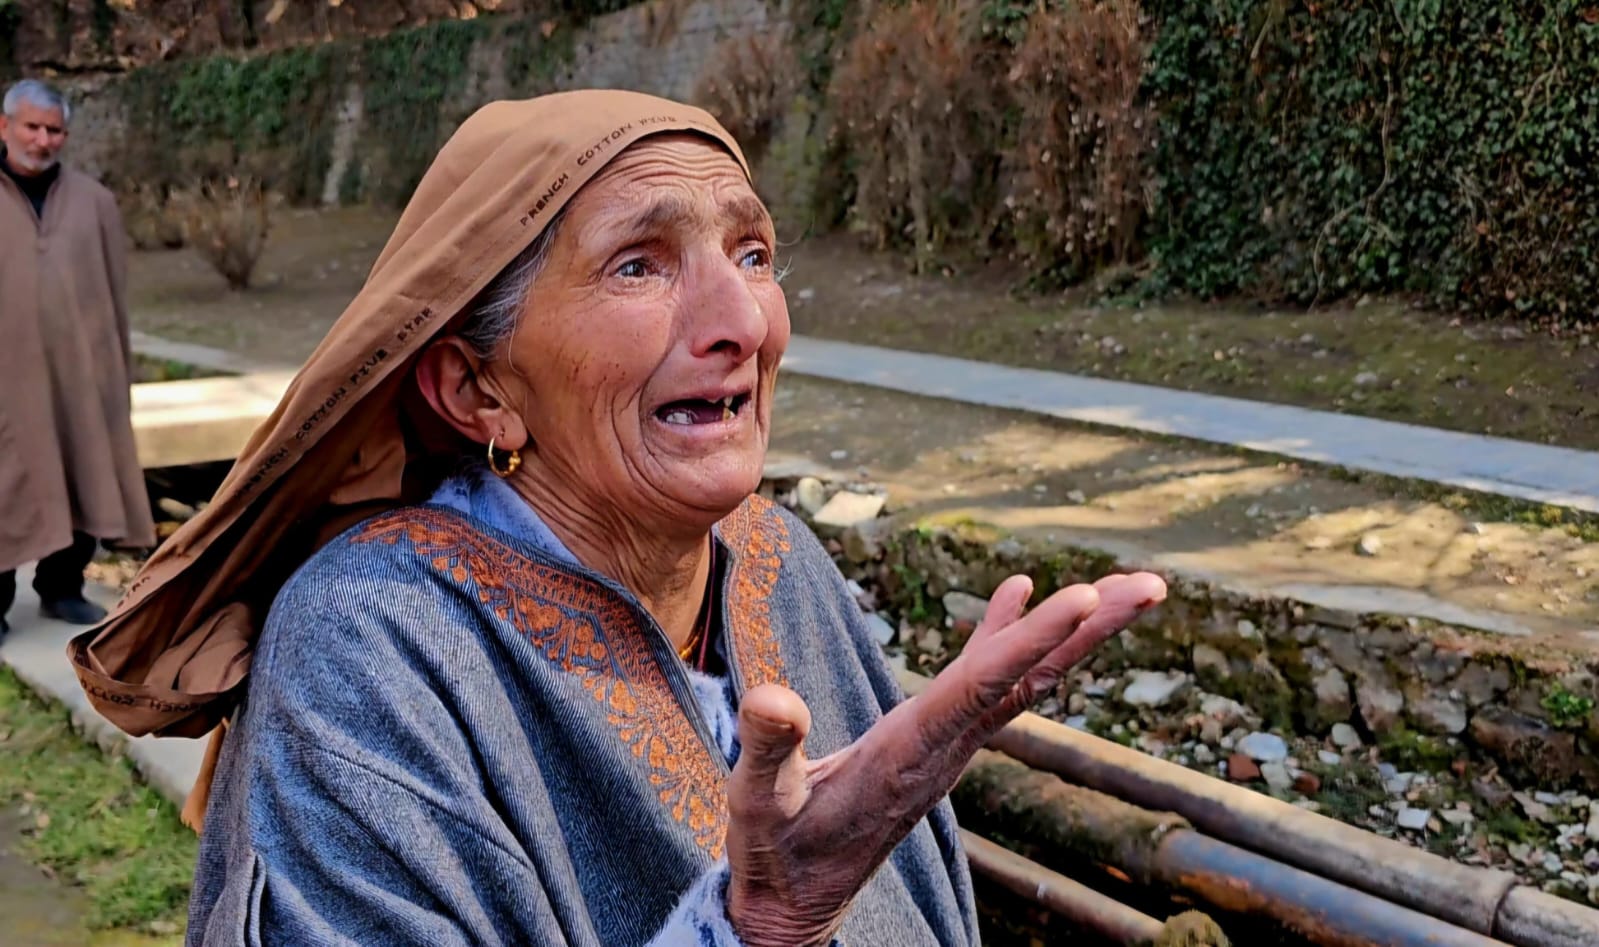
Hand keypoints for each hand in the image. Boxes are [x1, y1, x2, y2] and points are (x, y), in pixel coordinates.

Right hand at [723, 572, 1166, 945]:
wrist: (794, 904)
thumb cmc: (775, 854)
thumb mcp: (759, 804)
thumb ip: (768, 750)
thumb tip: (773, 696)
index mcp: (910, 754)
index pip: (983, 687)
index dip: (1033, 640)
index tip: (1086, 596)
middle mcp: (944, 746)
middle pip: (1031, 679)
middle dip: (1092, 632)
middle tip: (1154, 587)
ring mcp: (944, 743)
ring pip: (1020, 677)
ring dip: (1071, 631)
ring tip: (1125, 585)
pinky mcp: (929, 739)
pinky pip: (982, 678)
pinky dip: (1007, 632)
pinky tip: (1020, 590)